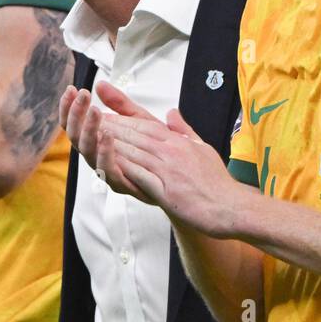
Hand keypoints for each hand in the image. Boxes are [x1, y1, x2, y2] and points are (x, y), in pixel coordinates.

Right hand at [59, 83, 154, 201]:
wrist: (182, 179)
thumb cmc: (158, 151)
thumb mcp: (141, 120)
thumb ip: (120, 104)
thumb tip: (100, 84)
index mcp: (98, 140)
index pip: (74, 123)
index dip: (69, 107)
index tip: (72, 89)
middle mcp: (97, 155)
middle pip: (74, 136)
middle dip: (75, 114)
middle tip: (83, 95)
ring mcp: (106, 170)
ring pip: (86, 151)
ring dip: (88, 129)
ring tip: (95, 111)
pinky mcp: (120, 183)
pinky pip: (106, 169)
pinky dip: (104, 152)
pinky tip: (107, 135)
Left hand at [95, 81, 244, 237]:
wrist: (232, 208)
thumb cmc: (218, 182)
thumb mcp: (202, 148)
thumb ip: (184, 130)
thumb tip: (171, 113)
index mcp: (178, 141)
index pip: (145, 124)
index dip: (121, 119)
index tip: (103, 114)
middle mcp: (172, 150)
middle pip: (135, 134)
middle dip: (110, 126)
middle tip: (88, 120)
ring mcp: (169, 170)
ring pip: (134, 152)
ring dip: (111, 144)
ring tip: (90, 137)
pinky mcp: (168, 190)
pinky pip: (140, 177)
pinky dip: (123, 169)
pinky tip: (107, 166)